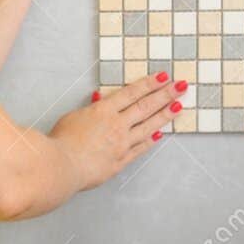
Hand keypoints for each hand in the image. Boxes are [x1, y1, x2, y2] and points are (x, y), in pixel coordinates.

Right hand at [49, 71, 187, 189]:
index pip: (131, 93)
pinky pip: (140, 148)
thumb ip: (90, 109)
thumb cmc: (62, 141)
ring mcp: (122, 144)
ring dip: (165, 116)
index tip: (163, 76)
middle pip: (145, 107)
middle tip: (181, 87)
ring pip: (148, 127)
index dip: (149, 83)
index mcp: (103, 110)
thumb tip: (100, 100)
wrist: (62, 166)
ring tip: (179, 107)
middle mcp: (117, 125)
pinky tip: (161, 134)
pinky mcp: (121, 161)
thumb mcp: (73, 116)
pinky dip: (151, 140)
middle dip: (165, 95)